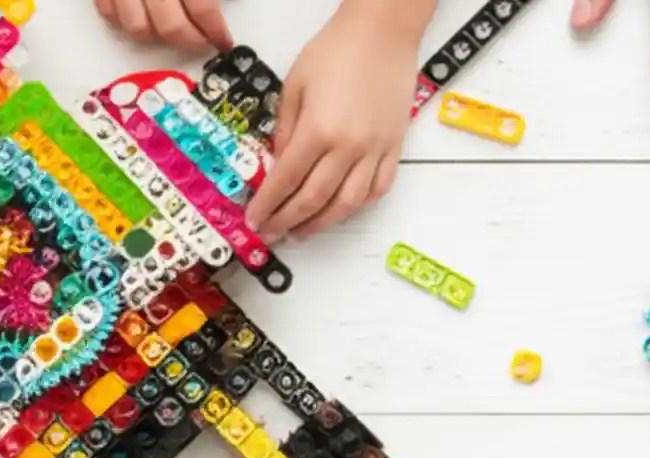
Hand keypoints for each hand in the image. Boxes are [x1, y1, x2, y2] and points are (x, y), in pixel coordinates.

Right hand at [94, 0, 232, 53]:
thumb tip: (228, 3)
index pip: (203, 9)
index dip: (216, 31)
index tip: (224, 42)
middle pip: (171, 27)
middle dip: (191, 41)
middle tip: (201, 42)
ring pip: (137, 28)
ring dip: (156, 36)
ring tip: (170, 29)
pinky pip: (108, 15)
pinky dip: (123, 21)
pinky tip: (140, 16)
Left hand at [245, 3, 425, 238]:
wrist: (382, 33)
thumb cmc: (335, 51)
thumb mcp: (294, 85)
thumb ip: (284, 130)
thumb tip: (278, 165)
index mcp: (318, 130)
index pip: (286, 180)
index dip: (267, 205)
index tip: (255, 220)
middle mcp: (348, 147)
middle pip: (313, 199)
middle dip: (288, 220)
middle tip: (273, 232)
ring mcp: (375, 150)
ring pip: (347, 203)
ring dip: (322, 222)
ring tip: (303, 230)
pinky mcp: (394, 147)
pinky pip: (378, 188)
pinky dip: (359, 205)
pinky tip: (342, 209)